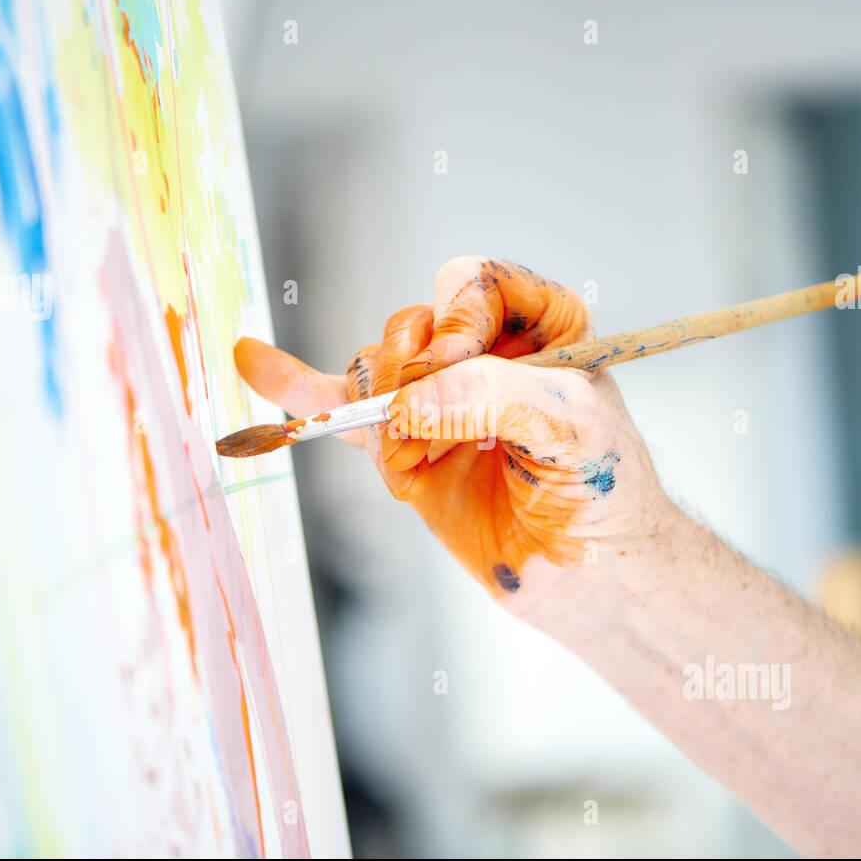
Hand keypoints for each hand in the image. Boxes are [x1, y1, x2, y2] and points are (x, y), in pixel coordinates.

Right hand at [234, 257, 676, 636]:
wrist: (592, 577)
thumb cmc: (605, 489)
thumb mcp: (571, 425)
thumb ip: (489, 395)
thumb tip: (406, 404)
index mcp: (538, 325)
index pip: (472, 282)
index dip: (455, 319)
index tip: (459, 364)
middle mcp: (482, 354)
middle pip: (411, 326)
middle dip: (412, 376)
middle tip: (436, 424)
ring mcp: (438, 403)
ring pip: (374, 372)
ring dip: (383, 415)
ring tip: (418, 457)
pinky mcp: (405, 450)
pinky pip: (339, 410)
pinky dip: (297, 388)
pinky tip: (255, 360)